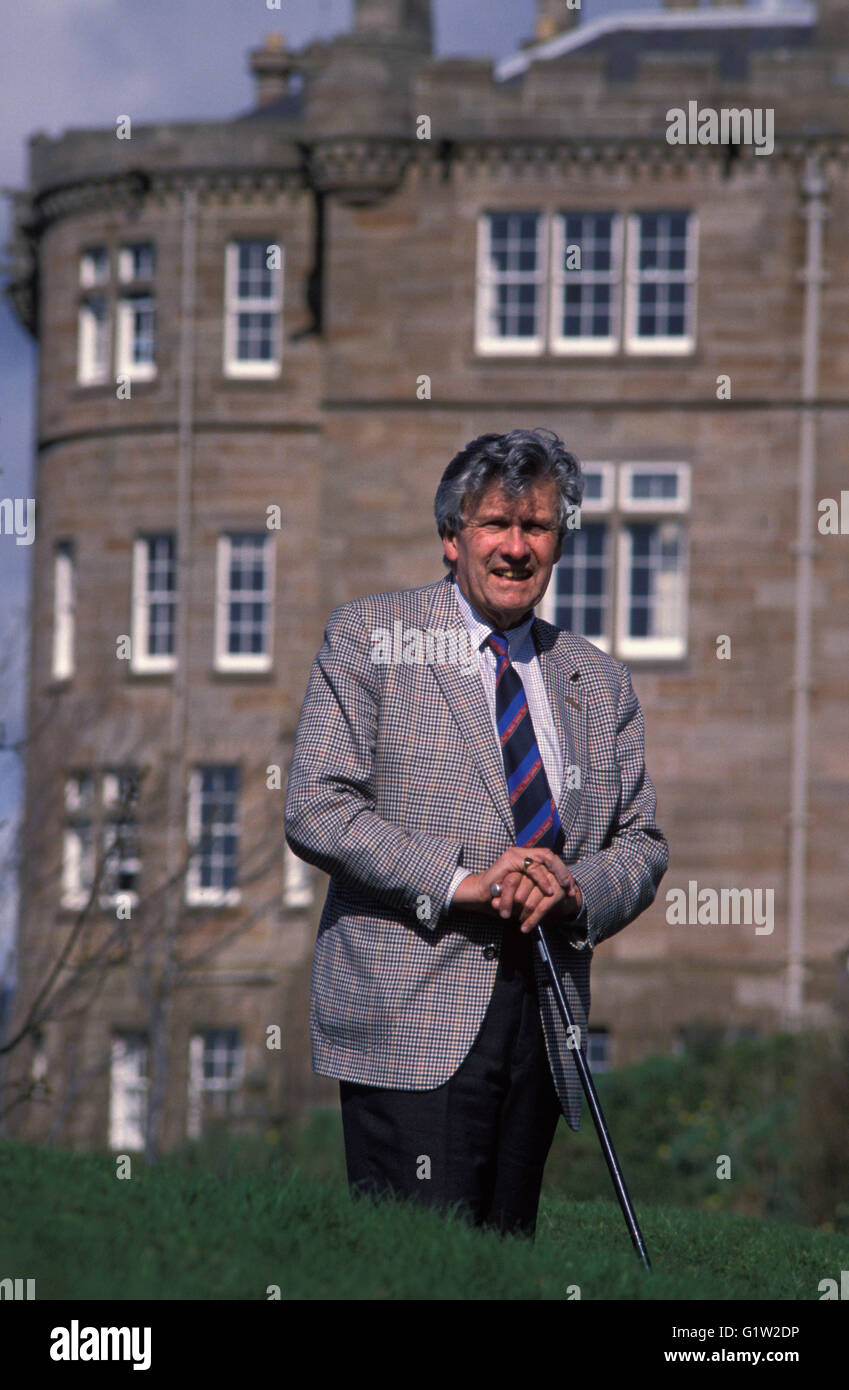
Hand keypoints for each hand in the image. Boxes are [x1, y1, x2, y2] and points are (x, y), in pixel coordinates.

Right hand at [452, 848, 581, 933]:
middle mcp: (522, 852)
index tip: (572, 888)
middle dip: (563, 871)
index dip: (563, 872)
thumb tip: (560, 893)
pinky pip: (532, 868)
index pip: (550, 859)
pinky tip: (548, 890)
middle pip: (550, 855)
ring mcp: (516, 854)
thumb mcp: (524, 890)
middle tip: (570, 886)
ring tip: (564, 886)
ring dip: (557, 873)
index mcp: (526, 857)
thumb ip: (538, 886)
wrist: (480, 894)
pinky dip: (542, 879)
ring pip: (544, 857)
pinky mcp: (510, 859)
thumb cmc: (502, 894)